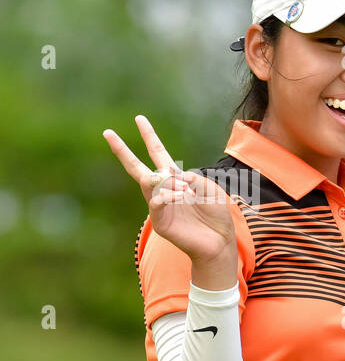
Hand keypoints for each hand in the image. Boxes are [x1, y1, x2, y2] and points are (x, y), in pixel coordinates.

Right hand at [103, 115, 238, 283]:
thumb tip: (173, 176)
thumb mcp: (210, 189)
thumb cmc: (216, 214)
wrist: (220, 241)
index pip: (158, 153)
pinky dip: (167, 198)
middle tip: (108, 133)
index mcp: (176, 179)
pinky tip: (179, 197)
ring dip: (167, 183)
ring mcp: (159, 207)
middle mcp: (164, 190)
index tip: (139, 119)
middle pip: (138, 167)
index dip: (149, 136)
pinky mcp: (160, 223)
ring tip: (186, 192)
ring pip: (150, 184)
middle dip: (123, 151)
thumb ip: (193, 179)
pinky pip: (156, 204)